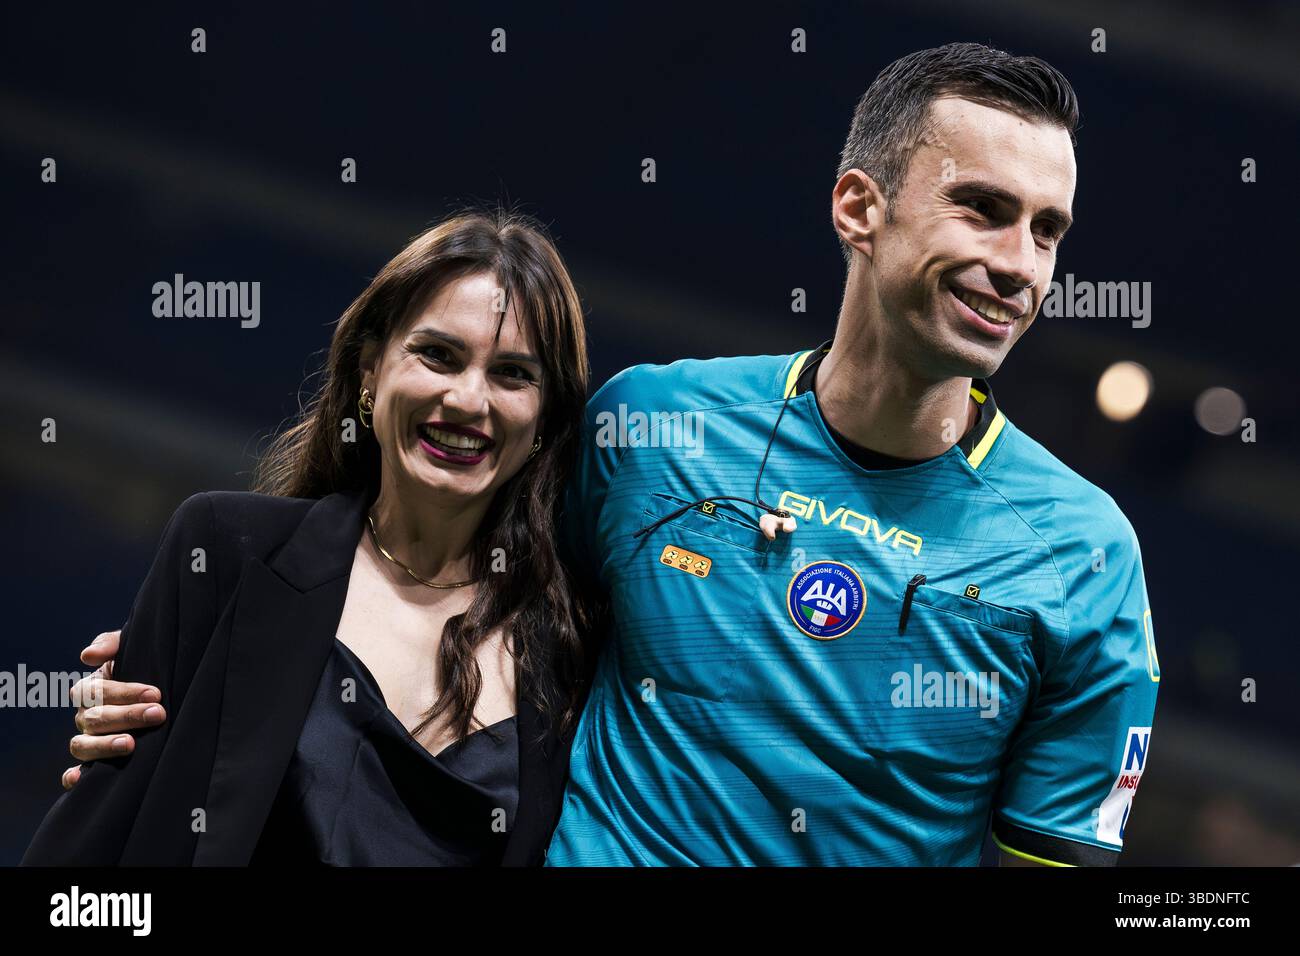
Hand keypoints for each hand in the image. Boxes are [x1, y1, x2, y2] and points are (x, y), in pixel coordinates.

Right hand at [60, 629, 166, 789]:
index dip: (125, 692)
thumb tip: (88, 655)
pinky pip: (75, 772)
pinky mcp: (93, 761)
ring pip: (82, 745)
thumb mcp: (131, 648)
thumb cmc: (143, 666)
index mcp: (91, 689)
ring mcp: (88, 739)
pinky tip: (79, 779)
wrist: (160, 692)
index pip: (96, 691)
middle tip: (158, 714)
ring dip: (103, 746)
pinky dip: (74, 777)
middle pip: (94, 719)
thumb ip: (111, 643)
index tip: (155, 694)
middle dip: (127, 716)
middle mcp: (86, 715)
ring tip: (130, 745)